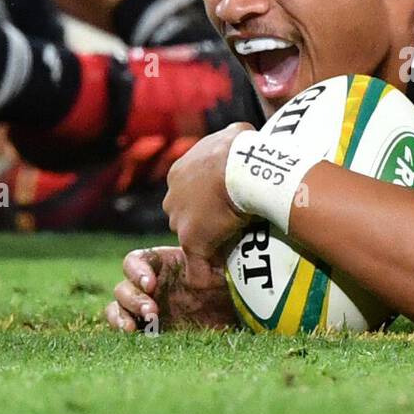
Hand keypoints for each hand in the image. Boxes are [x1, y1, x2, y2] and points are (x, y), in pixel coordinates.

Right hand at [105, 246, 236, 331]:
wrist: (238, 310)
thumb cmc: (230, 283)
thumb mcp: (222, 267)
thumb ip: (208, 262)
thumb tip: (206, 259)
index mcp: (164, 264)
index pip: (137, 261)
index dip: (138, 271)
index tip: (150, 284)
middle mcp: (150, 284)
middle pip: (124, 286)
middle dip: (135, 299)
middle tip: (153, 312)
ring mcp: (146, 306)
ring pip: (118, 305)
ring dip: (123, 315)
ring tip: (138, 326)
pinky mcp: (148, 327)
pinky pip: (123, 324)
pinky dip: (121, 326)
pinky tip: (131, 333)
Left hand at [163, 122, 253, 263]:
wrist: (239, 167)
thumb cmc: (240, 149)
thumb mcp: (235, 133)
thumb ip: (231, 136)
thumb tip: (240, 134)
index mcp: (179, 171)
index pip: (189, 189)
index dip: (206, 196)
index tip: (223, 199)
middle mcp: (173, 196)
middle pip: (185, 212)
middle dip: (203, 217)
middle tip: (228, 220)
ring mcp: (180, 220)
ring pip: (191, 235)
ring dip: (207, 238)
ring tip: (231, 242)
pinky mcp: (192, 241)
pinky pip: (196, 265)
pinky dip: (203, 273)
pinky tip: (212, 280)